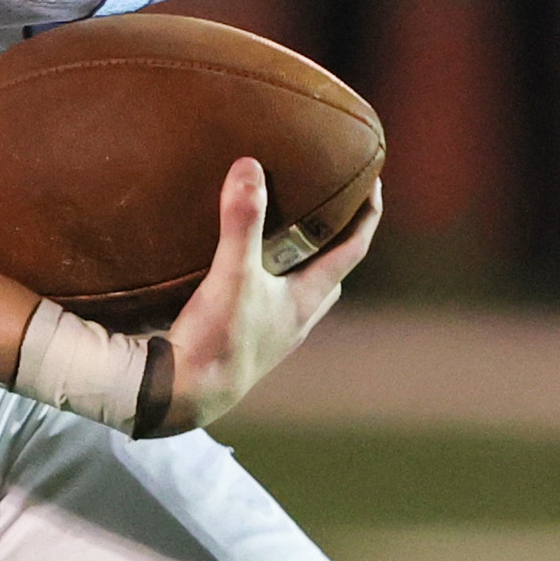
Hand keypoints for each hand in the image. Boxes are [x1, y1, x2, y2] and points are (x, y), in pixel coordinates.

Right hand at [155, 160, 381, 433]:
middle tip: (328, 204)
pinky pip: (267, 299)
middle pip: (330, 271)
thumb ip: (242, 222)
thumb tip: (250, 166)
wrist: (186, 394)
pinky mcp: (246, 337)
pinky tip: (241, 268)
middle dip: (334, 238)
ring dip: (298, 260)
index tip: (373, 183)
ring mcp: (273, 331)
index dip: (366, 216)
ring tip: (282, 230)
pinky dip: (265, 277)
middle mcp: (297, 316)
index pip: (352, 251)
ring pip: (299, 288)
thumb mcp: (233, 275)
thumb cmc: (220, 340)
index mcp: (307, 299)